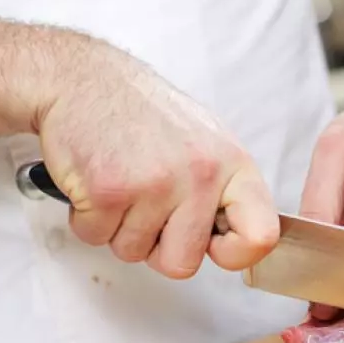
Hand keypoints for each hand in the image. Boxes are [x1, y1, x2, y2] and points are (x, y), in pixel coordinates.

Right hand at [36, 47, 279, 278]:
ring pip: (132, 253)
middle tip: (145, 208)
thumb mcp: (206, 140)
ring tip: (119, 182)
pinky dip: (86, 216)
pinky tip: (94, 179)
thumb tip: (237, 239)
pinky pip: (94, 236)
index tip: (212, 244)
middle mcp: (200, 175)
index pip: (261, 236)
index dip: (234, 253)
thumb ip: (224, 191)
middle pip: (183, 264)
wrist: (82, 78)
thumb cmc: (142, 111)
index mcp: (232, 164)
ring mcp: (155, 184)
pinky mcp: (108, 190)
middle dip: (156, 248)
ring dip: (117, 228)